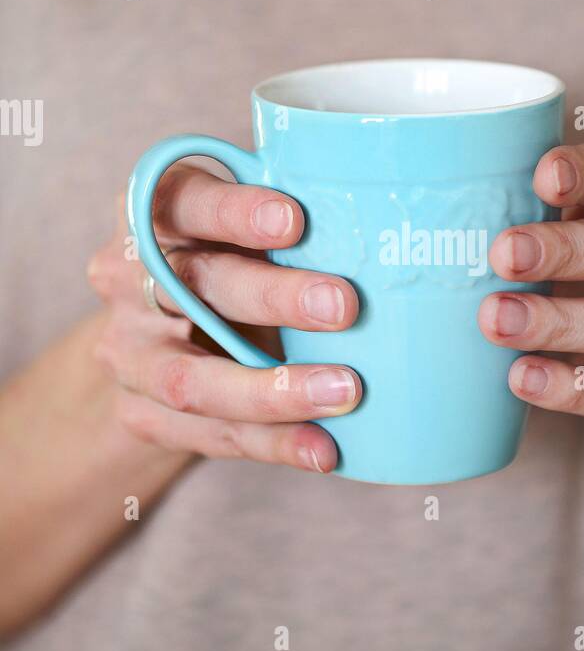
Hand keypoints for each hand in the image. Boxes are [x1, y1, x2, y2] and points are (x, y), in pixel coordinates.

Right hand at [87, 165, 360, 471]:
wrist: (162, 340)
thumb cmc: (233, 262)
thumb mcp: (247, 229)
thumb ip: (294, 222)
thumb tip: (390, 223)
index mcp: (155, 213)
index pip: (185, 202)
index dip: (235, 211)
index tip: (295, 221)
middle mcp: (126, 278)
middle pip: (196, 286)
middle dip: (273, 297)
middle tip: (344, 307)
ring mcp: (128, 351)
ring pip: (193, 378)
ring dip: (274, 390)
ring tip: (345, 392)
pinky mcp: (141, 412)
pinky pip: (210, 434)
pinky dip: (272, 442)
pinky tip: (323, 448)